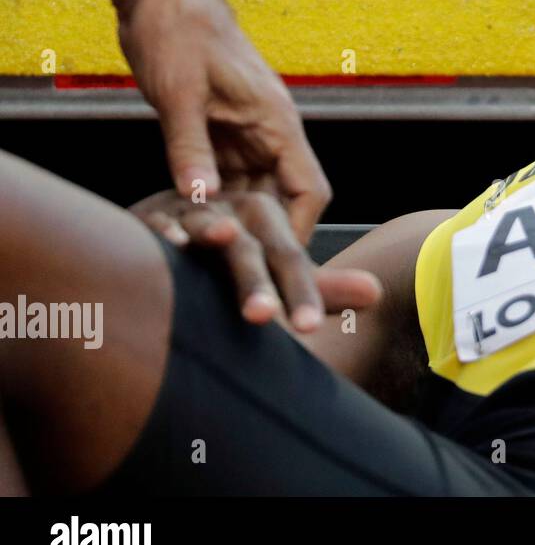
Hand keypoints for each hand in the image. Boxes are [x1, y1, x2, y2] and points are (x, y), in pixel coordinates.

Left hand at [110, 0, 330, 243]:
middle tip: (247, 280)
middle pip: (283, 201)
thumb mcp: (181, 93)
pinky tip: (190, 230)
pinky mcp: (217, 135)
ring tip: (216, 265)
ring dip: (236, 226)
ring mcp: (243, 136)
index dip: (300, 229)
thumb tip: (198, 198)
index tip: (279, 266)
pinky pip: (221, 181)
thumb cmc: (179, 32)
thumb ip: (190, 147)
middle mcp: (267, 134)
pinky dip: (209, 205)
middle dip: (269, 240)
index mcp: (277, 123)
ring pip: (251, 196)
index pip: (309, 189)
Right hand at [130, 189, 379, 332]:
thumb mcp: (274, 272)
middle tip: (265, 318)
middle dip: (257, 280)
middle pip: (252, 248)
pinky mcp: (148, 219)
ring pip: (206, 228)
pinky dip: (163, 234)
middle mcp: (232, 214)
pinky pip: (155, 226)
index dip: (302, 292)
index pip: (291, 261)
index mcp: (266, 225)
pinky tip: (170, 245)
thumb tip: (377, 293)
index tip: (309, 330)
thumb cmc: (229, 260)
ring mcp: (190, 216)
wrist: (167, 228)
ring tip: (227, 238)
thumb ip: (318, 288)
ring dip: (214, 235)